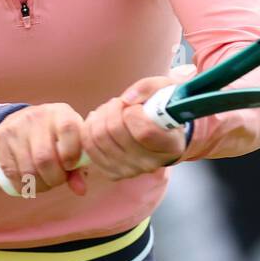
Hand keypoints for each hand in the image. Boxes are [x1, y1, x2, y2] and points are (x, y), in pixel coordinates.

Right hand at [0, 103, 88, 196]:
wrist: (15, 122)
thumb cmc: (52, 137)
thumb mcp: (68, 142)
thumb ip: (79, 166)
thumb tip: (81, 190)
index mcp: (60, 113)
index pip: (68, 128)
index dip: (71, 153)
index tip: (70, 166)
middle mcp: (36, 116)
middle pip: (45, 158)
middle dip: (55, 179)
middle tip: (57, 180)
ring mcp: (15, 127)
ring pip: (28, 170)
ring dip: (39, 185)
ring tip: (44, 183)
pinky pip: (12, 174)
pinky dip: (23, 186)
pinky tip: (28, 183)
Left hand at [81, 64, 196, 180]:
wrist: (162, 132)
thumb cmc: (164, 108)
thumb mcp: (165, 89)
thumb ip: (148, 88)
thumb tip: (126, 100)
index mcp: (170, 145)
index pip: (143, 132)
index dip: (133, 112)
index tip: (136, 105)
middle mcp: (151, 163)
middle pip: (115, 132)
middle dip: (112, 109)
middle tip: (119, 103)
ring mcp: (130, 171)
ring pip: (99, 138)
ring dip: (99, 116)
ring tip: (110, 110)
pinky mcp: (113, 172)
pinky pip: (89, 148)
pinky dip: (89, 129)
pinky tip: (99, 121)